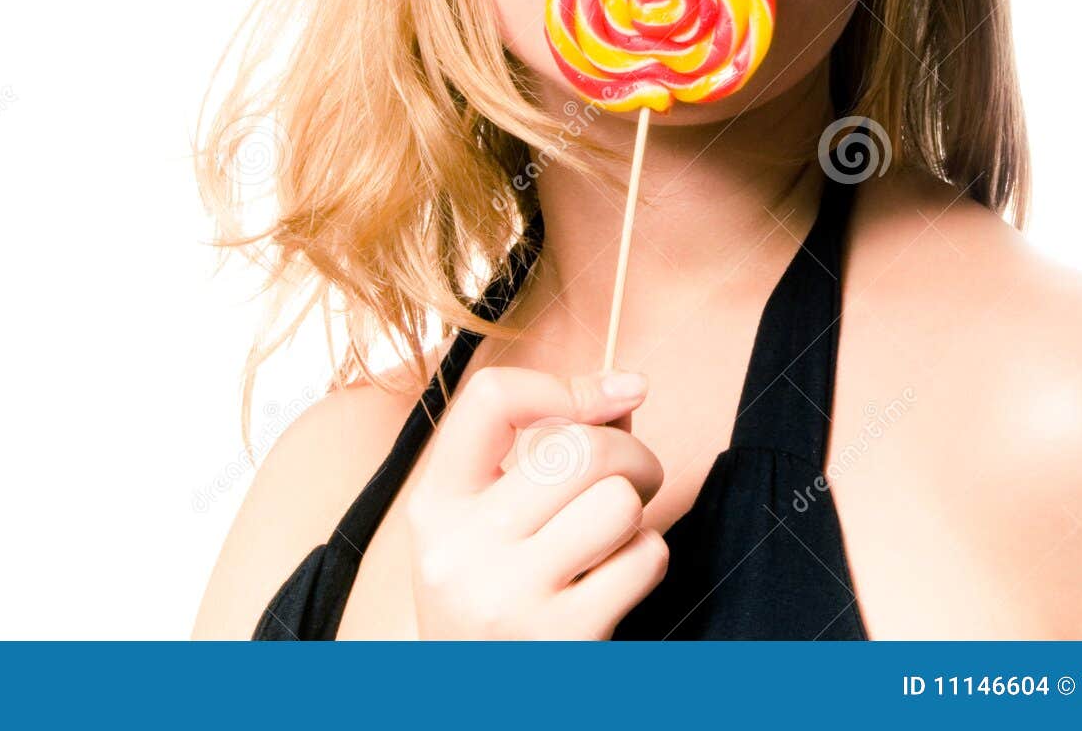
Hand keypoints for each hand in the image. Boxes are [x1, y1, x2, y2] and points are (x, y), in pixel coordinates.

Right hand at [404, 365, 667, 638]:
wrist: (477, 706)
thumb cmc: (496, 598)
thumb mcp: (487, 524)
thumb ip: (542, 453)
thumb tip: (627, 390)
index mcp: (435, 504)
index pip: (492, 398)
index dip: (566, 384)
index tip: (615, 394)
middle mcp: (461, 547)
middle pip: (578, 446)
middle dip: (632, 452)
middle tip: (637, 477)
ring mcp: (508, 598)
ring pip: (618, 500)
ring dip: (640, 510)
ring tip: (620, 532)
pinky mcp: (562, 641)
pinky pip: (642, 558)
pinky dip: (646, 559)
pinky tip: (616, 579)